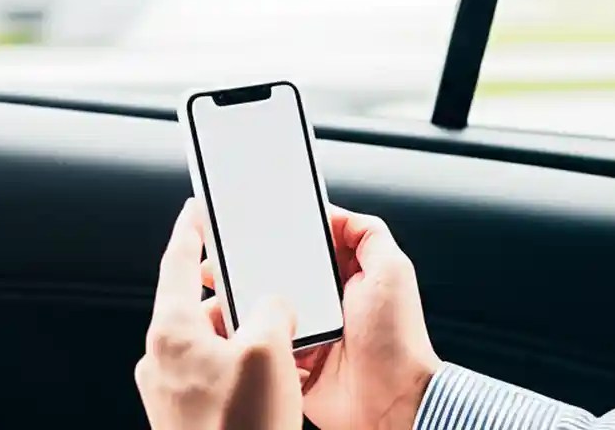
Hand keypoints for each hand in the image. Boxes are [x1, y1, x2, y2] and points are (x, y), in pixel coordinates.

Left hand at [136, 199, 302, 429]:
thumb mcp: (270, 351)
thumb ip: (270, 309)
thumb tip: (269, 305)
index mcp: (171, 330)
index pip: (176, 261)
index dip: (190, 229)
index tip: (197, 209)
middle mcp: (160, 357)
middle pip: (198, 305)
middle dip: (235, 297)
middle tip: (267, 293)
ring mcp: (167, 390)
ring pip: (207, 342)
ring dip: (240, 337)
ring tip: (278, 349)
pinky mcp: (181, 415)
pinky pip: (209, 373)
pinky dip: (236, 366)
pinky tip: (268, 382)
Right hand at [201, 206, 441, 429]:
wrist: (390, 402)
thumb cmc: (397, 339)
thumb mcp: (392, 270)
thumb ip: (367, 233)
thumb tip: (332, 213)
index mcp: (341, 277)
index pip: (303, 247)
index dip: (278, 236)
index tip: (250, 226)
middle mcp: (320, 303)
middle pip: (275, 275)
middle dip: (247, 266)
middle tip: (220, 259)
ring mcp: (303, 333)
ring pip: (261, 309)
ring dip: (239, 301)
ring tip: (217, 290)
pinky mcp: (290, 363)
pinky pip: (260, 345)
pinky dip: (245, 337)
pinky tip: (228, 324)